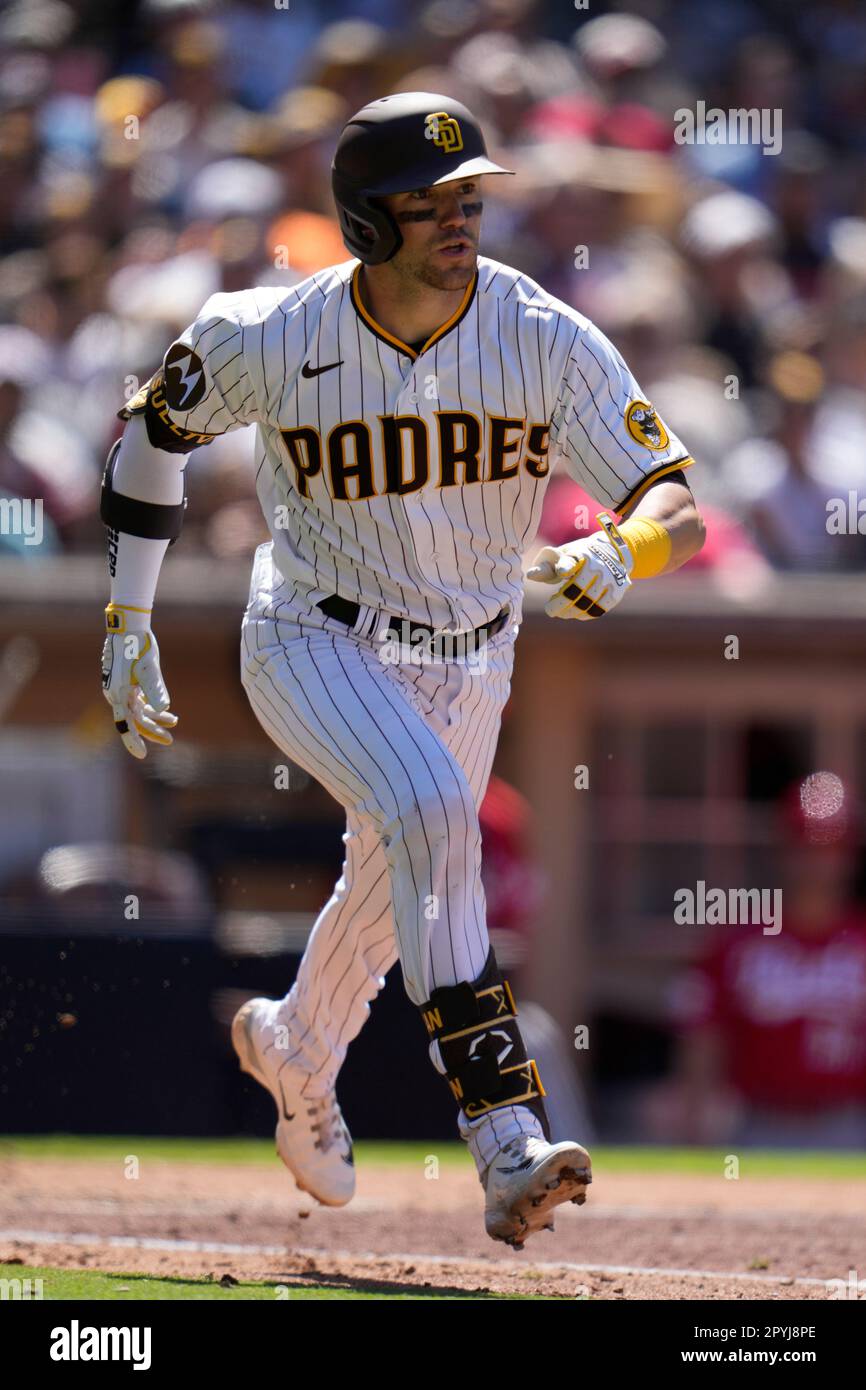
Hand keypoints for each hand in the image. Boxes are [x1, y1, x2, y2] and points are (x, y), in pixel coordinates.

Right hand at [101, 603, 176, 758]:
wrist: (128, 625)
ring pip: (137, 710)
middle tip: (169, 740)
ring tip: (174, 724)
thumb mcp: (150, 668)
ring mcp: (120, 688)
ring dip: (154, 718)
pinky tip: (166, 711)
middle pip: (133, 719)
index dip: (133, 740)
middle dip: (151, 730)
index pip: (125, 723)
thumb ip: (155, 690)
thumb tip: (163, 709)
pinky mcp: (126, 681)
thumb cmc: (137, 646)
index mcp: (118, 693)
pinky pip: (138, 700)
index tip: (142, 755)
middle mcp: (116, 694)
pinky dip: (152, 706)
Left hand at [526, 513, 632, 619]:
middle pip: (577, 589)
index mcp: (580, 553)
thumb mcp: (563, 555)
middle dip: (561, 604)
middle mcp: (596, 564)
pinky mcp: (617, 590)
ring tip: (561, 612)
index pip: (572, 560)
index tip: (561, 571)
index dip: (566, 566)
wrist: (613, 551)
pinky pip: (600, 608)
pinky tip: (576, 613)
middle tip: (550, 610)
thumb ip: (546, 567)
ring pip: (588, 602)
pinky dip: (586, 614)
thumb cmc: (579, 556)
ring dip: (571, 611)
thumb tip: (530, 575)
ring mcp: (609, 578)